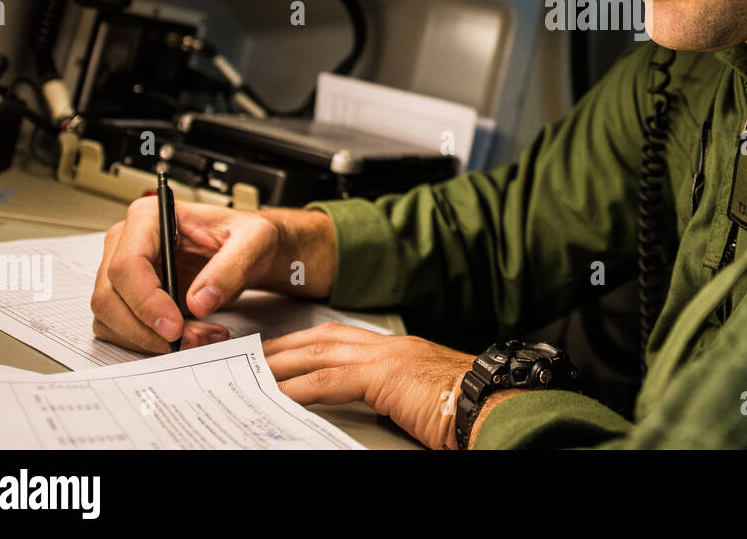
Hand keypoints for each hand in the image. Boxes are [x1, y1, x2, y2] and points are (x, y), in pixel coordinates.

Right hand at [91, 196, 280, 352]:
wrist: (246, 250)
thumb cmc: (244, 235)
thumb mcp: (254, 240)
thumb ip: (231, 267)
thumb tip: (200, 301)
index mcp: (149, 217)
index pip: (127, 264)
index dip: (146, 301)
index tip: (174, 326)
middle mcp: (126, 242)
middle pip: (110, 297)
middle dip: (148, 329)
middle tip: (190, 340)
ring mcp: (122, 272)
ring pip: (111, 319)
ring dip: (150, 340)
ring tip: (199, 337)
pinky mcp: (127, 298)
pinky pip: (122, 330)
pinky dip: (150, 343)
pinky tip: (188, 336)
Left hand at [264, 323, 528, 450]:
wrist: (495, 403)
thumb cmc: (470, 407)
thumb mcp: (421, 398)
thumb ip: (395, 395)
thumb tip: (375, 409)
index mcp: (400, 349)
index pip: (341, 339)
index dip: (307, 343)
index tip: (280, 352)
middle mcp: (391, 346)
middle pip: (323, 337)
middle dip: (284, 346)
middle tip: (250, 356)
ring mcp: (388, 356)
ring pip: (319, 353)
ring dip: (281, 363)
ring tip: (252, 373)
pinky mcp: (386, 376)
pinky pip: (330, 380)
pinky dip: (299, 386)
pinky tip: (278, 393)